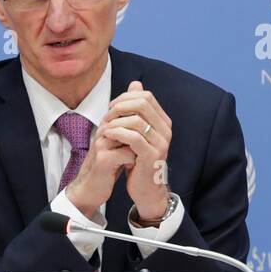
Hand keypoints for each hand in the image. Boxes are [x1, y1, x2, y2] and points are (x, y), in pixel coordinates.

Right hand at [63, 120, 136, 219]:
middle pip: (131, 123)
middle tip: (143, 148)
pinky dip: (133, 160)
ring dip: (138, 148)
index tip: (146, 137)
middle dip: (142, 136)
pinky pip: (128, 154)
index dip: (142, 124)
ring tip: (135, 157)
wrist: (89, 189)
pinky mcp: (104, 159)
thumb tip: (147, 123)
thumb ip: (127, 133)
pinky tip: (130, 166)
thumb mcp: (117, 146)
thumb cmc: (106, 167)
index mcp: (107, 126)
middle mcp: (103, 132)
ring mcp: (102, 145)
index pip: (128, 113)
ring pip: (131, 137)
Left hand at [100, 80, 171, 220]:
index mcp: (163, 122)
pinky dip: (117, 133)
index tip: (111, 107)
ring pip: (137, 120)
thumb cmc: (138, 159)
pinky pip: (133, 137)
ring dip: (116, 121)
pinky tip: (107, 135)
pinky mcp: (151, 156)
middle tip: (106, 115)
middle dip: (120, 106)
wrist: (144, 188)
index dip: (125, 98)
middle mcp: (166, 130)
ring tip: (104, 127)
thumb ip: (136, 110)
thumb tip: (135, 84)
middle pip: (142, 103)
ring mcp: (160, 143)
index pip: (146, 97)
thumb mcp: (136, 132)